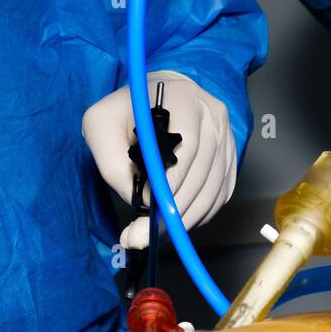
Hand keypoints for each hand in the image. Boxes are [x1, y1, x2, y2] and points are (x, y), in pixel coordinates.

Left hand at [83, 71, 236, 249]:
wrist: (152, 100)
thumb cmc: (125, 112)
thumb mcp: (100, 125)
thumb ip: (112, 162)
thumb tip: (143, 203)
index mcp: (184, 98)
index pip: (187, 144)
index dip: (170, 180)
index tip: (148, 206)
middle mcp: (212, 115)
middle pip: (201, 170)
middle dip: (173, 207)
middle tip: (144, 233)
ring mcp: (226, 136)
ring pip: (212, 187)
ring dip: (185, 216)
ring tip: (155, 232)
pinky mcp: (230, 157)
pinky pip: (220, 194)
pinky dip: (199, 213)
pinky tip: (176, 219)